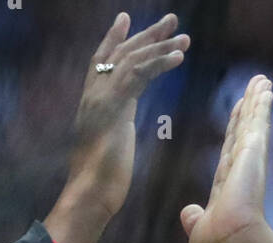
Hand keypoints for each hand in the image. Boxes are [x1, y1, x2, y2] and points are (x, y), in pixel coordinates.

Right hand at [63, 12, 189, 220]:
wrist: (89, 193)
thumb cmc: (98, 181)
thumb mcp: (106, 146)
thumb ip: (112, 129)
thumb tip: (117, 129)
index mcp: (91, 102)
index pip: (100, 61)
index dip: (113, 39)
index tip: (126, 19)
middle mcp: (94, 94)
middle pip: (121, 53)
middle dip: (147, 34)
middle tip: (171, 19)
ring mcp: (102, 98)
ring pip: (133, 60)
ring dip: (160, 46)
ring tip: (183, 37)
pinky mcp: (115, 106)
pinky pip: (139, 75)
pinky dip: (159, 63)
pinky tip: (177, 57)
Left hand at [180, 74, 272, 242]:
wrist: (230, 242)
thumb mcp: (199, 230)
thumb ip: (194, 219)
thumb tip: (188, 213)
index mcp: (227, 185)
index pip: (230, 150)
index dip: (235, 130)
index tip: (240, 113)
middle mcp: (240, 169)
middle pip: (244, 131)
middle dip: (250, 110)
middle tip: (257, 88)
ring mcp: (249, 160)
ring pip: (253, 122)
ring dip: (258, 101)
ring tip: (263, 81)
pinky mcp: (253, 152)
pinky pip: (257, 121)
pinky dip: (261, 104)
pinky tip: (265, 88)